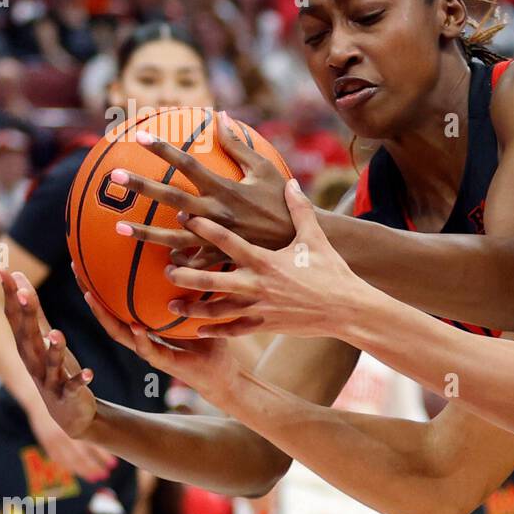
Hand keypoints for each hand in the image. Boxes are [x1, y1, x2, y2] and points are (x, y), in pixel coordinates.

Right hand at [0, 269, 114, 481]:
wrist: (69, 413)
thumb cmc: (54, 367)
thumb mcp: (43, 337)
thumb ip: (32, 310)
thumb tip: (18, 277)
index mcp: (27, 345)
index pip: (15, 316)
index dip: (10, 294)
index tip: (3, 268)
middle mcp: (33, 361)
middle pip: (27, 336)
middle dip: (25, 314)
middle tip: (24, 292)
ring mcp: (49, 379)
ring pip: (49, 362)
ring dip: (53, 349)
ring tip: (57, 334)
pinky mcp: (67, 395)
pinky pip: (73, 387)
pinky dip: (79, 380)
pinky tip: (89, 373)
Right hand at [75, 265, 245, 405]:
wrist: (223, 373)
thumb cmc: (210, 338)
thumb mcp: (199, 307)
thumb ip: (191, 287)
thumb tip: (194, 252)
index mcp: (145, 322)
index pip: (117, 301)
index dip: (102, 283)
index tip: (87, 259)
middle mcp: (141, 335)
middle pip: (108, 314)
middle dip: (90, 293)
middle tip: (76, 270)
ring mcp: (149, 350)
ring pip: (119, 333)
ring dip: (103, 316)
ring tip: (90, 296)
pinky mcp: (165, 363)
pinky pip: (149, 350)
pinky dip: (141, 339)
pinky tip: (136, 326)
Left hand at [109, 110, 296, 268]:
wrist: (301, 240)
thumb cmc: (284, 201)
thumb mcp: (266, 170)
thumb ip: (238, 145)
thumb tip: (219, 117)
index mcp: (226, 189)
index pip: (189, 165)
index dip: (164, 149)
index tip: (141, 136)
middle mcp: (217, 213)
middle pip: (172, 198)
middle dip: (142, 186)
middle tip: (115, 175)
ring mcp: (217, 238)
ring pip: (174, 237)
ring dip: (145, 234)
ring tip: (118, 228)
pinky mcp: (222, 258)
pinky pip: (194, 263)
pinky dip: (176, 263)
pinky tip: (159, 262)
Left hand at [162, 178, 370, 339]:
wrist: (347, 309)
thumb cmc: (332, 271)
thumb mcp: (314, 237)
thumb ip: (300, 209)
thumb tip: (292, 182)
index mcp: (264, 258)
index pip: (226, 240)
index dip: (202, 227)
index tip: (183, 218)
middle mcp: (256, 283)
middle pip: (209, 279)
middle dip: (183, 274)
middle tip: (165, 268)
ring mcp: (259, 307)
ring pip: (215, 309)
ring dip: (191, 307)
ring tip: (172, 304)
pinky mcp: (265, 325)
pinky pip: (233, 330)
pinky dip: (215, 330)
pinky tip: (199, 330)